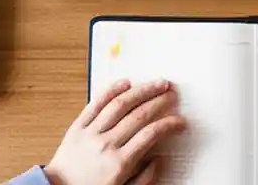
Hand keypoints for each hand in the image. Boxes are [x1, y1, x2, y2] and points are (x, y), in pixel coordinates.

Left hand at [44, 79, 186, 184]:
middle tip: (171, 94)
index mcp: (119, 163)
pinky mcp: (77, 126)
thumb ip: (145, 179)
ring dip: (141, 90)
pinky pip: (96, 103)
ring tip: (156, 83)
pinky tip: (125, 82)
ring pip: (120, 104)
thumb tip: (160, 160)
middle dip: (159, 101)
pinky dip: (111, 90)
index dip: (169, 124)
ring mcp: (91, 133)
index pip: (151, 135)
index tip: (179, 122)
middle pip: (139, 115)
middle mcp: (106, 145)